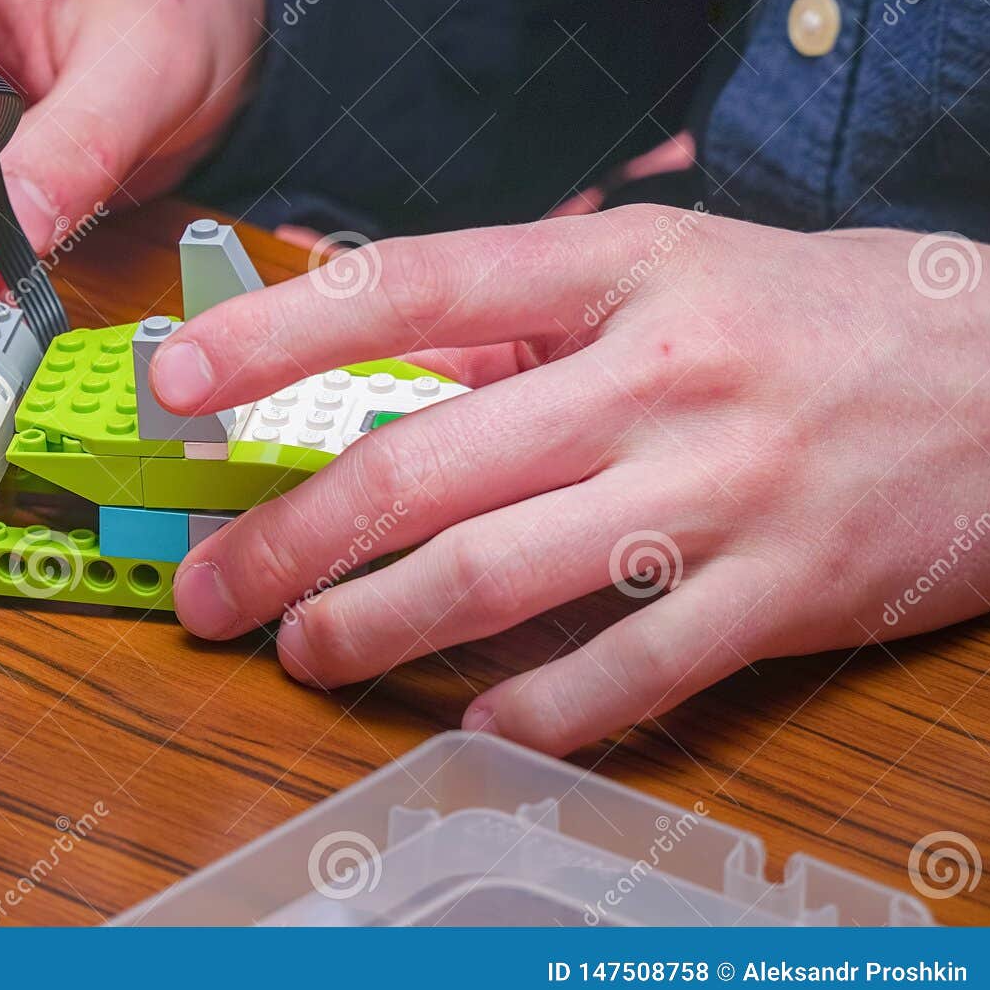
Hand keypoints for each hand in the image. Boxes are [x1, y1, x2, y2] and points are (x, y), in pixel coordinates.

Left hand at [150, 205, 989, 754]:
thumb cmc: (808, 317)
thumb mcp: (668, 269)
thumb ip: (522, 316)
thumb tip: (377, 359)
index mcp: (619, 272)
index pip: (411, 291)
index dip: (277, 335)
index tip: (180, 380)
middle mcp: (658, 379)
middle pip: (423, 465)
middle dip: (286, 537)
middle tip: (211, 590)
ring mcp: (719, 493)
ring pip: (493, 578)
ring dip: (369, 629)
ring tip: (304, 649)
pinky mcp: (777, 597)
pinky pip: (621, 676)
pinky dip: (525, 710)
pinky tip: (467, 720)